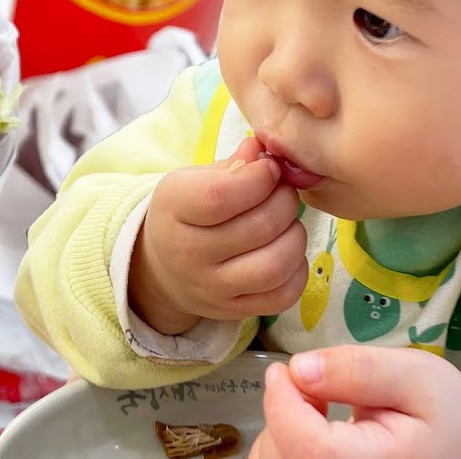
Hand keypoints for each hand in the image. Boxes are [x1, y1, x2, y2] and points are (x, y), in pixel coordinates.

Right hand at [129, 137, 307, 334]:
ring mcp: (212, 288)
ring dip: (294, 236)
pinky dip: (297, 269)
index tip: (269, 167)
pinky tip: (286, 251)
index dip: (258, 177)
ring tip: (288, 222)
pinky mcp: (234, 311)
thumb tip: (265, 148)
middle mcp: (187, 254)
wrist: (163, 268)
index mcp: (173, 209)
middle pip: (257, 228)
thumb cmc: (186, 214)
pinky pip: (282, 296)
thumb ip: (233, 163)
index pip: (220, 195)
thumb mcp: (195, 180)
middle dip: (284, 201)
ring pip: (274, 266)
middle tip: (283, 192)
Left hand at [252, 346, 460, 458]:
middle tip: (309, 382)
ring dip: (280, 427)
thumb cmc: (443, 408)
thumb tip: (300, 368)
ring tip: (316, 404)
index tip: (284, 369)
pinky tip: (310, 427)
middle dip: (283, 412)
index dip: (284, 404)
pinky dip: (284, 443)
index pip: (310, 447)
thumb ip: (359, 370)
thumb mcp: (414, 375)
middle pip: (284, 456)